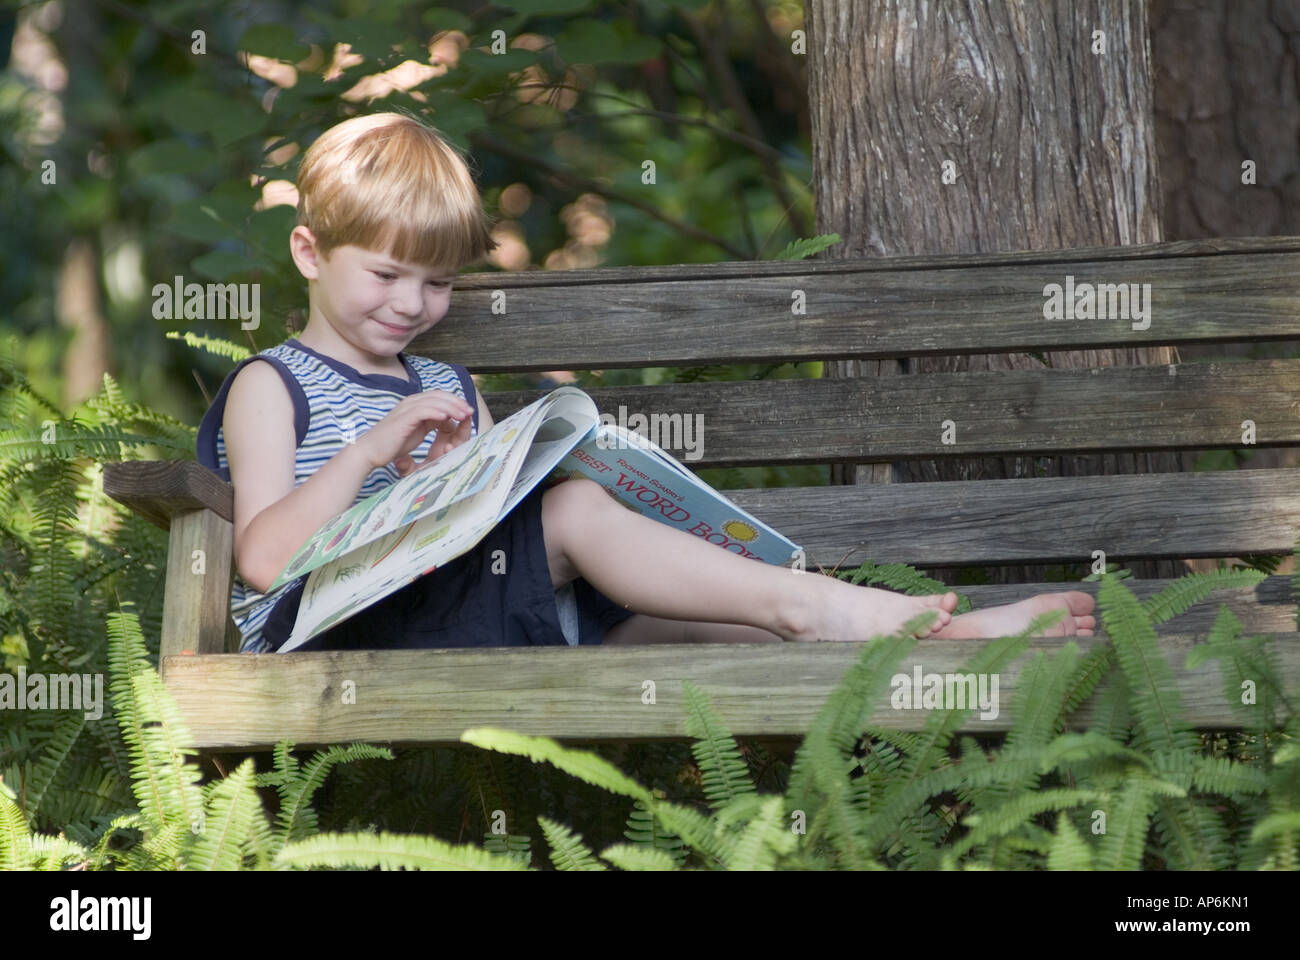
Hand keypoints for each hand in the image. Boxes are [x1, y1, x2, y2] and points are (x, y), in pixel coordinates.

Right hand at [354, 390, 473, 473]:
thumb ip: (429, 423)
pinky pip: (423, 411)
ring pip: (434, 401)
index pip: (439, 396)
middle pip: (439, 395)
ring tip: (464, 415)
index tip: (468, 412)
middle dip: (457, 402)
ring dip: (451, 407)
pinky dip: (437, 412)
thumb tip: (445, 420)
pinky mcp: (402, 419)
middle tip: (470, 411)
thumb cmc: (392, 445)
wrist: (369, 452)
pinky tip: (447, 418)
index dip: (455, 402)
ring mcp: (406, 409)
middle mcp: (410, 403)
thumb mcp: (416, 431)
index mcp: (414, 405)